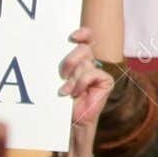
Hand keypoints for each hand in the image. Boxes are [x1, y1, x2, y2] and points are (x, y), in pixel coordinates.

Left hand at [58, 26, 112, 156]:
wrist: (69, 122)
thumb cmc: (59, 101)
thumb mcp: (57, 79)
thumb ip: (60, 64)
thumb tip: (51, 48)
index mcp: (78, 59)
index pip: (85, 39)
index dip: (82, 33)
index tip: (72, 36)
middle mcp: (89, 63)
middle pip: (83, 49)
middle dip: (69, 61)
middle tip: (61, 75)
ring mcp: (98, 72)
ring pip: (85, 63)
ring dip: (72, 78)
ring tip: (66, 91)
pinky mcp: (106, 82)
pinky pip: (92, 73)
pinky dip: (81, 84)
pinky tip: (75, 94)